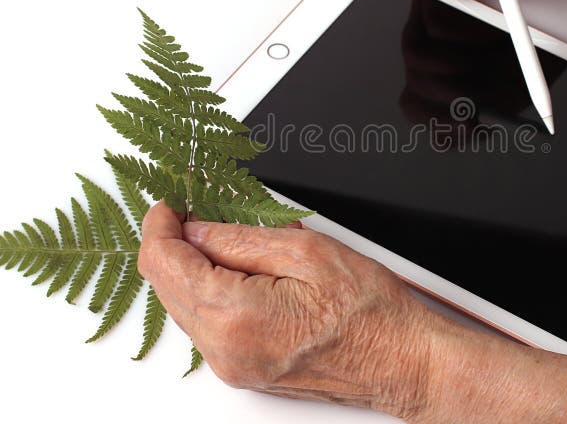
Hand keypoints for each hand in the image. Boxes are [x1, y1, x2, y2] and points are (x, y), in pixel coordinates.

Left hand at [137, 202, 435, 418]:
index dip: (159, 224)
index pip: (163, 264)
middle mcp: (224, 351)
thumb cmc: (369, 311)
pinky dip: (211, 290)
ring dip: (193, 266)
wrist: (401, 360)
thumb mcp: (306, 252)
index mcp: (236, 317)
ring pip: (184, 305)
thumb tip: (195, 228)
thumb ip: (239, 239)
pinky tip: (242, 269)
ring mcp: (232, 366)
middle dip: (175, 243)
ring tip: (231, 237)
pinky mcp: (243, 370)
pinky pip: (207, 323)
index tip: (170, 202)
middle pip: (166, 286)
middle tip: (200, 209)